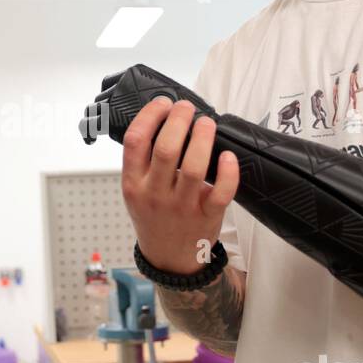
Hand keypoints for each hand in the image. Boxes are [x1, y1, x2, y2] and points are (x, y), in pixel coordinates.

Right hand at [120, 97, 238, 275]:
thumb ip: (142, 162)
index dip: (150, 115)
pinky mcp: (207, 216)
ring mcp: (181, 206)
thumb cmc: (154, 217)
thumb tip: (161, 119)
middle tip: (187, 108)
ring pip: (194, 166)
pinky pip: (221, 192)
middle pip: (166, 148)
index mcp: (134, 184)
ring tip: (206, 123)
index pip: (135, 141)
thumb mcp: (136, 191)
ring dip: (203, 138)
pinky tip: (228, 155)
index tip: (163, 103)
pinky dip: (228, 171)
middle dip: (179, 119)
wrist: (168, 258)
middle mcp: (155, 194)